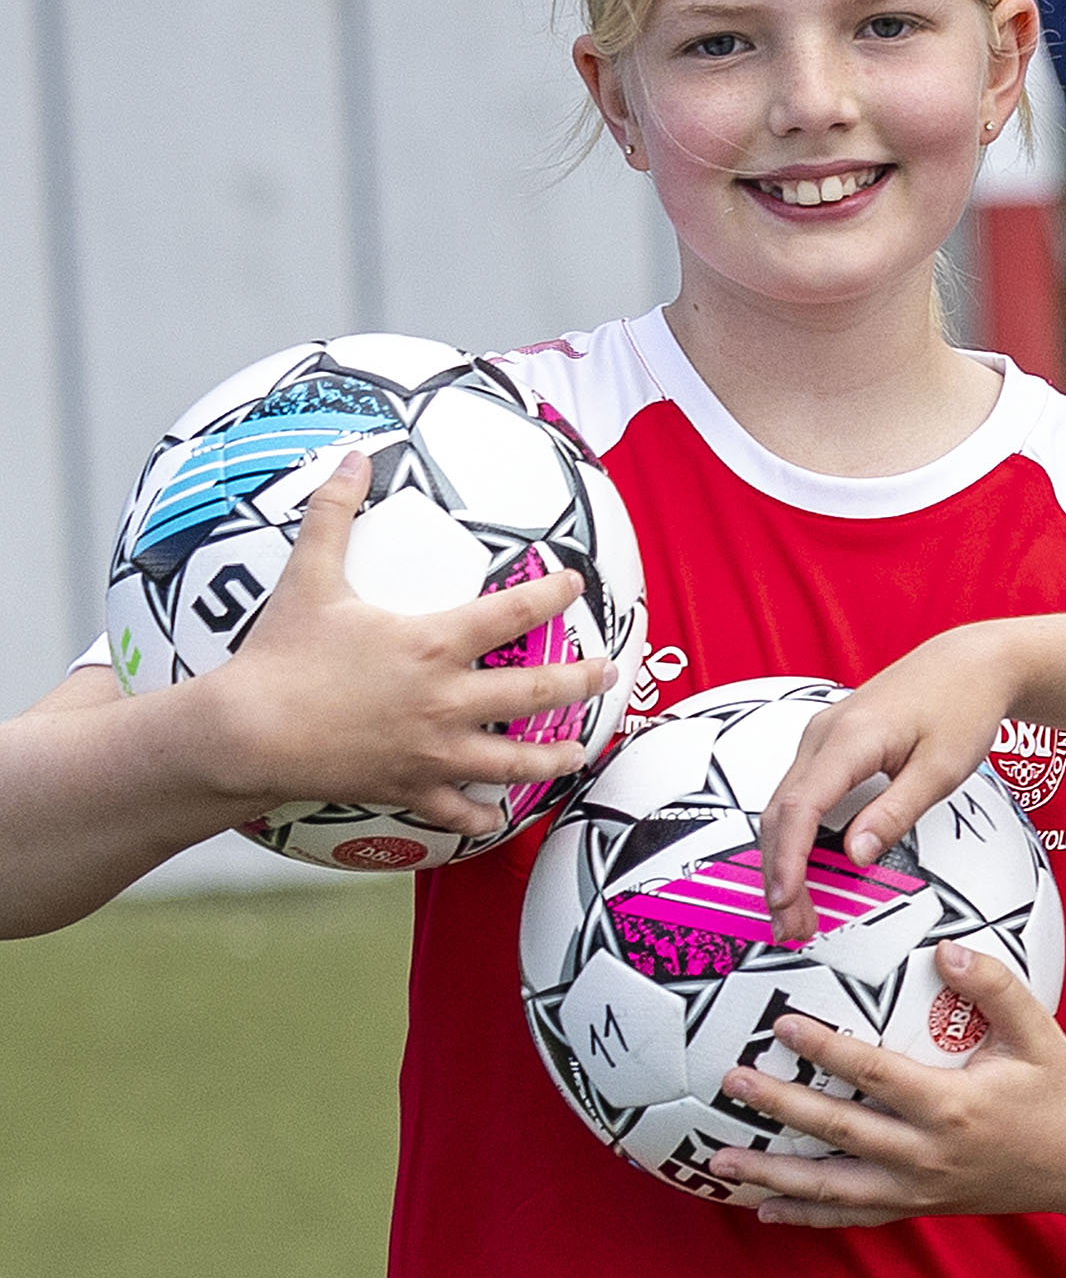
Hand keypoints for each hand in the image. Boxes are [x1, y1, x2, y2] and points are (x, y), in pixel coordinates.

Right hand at [198, 453, 610, 827]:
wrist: (245, 732)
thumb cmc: (278, 655)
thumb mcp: (308, 578)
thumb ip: (334, 515)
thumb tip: (350, 458)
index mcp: (433, 644)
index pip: (514, 612)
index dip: (552, 594)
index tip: (576, 585)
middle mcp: (447, 700)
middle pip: (537, 692)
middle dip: (581, 681)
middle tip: (608, 673)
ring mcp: (433, 751)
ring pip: (515, 762)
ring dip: (554, 757)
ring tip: (580, 751)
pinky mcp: (409, 788)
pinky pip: (458, 812)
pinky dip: (481, 817)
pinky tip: (497, 819)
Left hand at [706, 943, 1065, 1224]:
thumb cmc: (1062, 1093)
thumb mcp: (1039, 1034)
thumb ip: (995, 987)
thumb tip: (946, 950)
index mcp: (953, 1106)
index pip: (874, 1073)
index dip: (825, 1049)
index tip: (783, 1025)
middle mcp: (928, 1154)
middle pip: (839, 1130)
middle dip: (780, 1106)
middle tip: (732, 1082)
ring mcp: (920, 1189)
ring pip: (833, 1186)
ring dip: (773, 1173)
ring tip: (720, 1159)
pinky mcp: (920, 1208)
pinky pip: (854, 1217)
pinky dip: (807, 1216)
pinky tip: (764, 1209)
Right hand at [757, 625, 1018, 938]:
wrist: (970, 664)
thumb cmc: (963, 708)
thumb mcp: (941, 769)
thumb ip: (896, 812)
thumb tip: (855, 857)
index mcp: (849, 739)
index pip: (800, 809)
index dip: (788, 862)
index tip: (788, 903)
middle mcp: (822, 735)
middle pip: (780, 813)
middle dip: (779, 874)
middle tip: (791, 926)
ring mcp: (820, 738)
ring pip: (783, 806)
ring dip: (784, 859)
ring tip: (796, 910)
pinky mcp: (828, 745)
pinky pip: (798, 795)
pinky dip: (795, 836)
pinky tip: (803, 869)